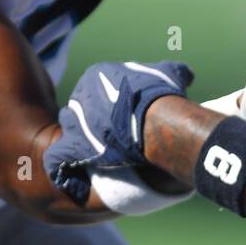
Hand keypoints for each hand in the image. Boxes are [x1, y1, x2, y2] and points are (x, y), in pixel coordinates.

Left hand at [43, 60, 192, 203]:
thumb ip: (174, 73)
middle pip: (81, 109)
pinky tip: (80, 172)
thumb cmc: (163, 96)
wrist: (155, 122)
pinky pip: (58, 157)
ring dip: (81, 141)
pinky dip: (65, 166)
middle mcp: (80, 95)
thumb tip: (187, 76)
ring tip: (102, 152)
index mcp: (97, 74)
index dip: (110, 104)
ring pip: (70, 130)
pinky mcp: (70, 146)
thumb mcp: (170, 75)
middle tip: (114, 135)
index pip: (97, 89)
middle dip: (94, 121)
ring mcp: (73, 121)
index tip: (123, 116)